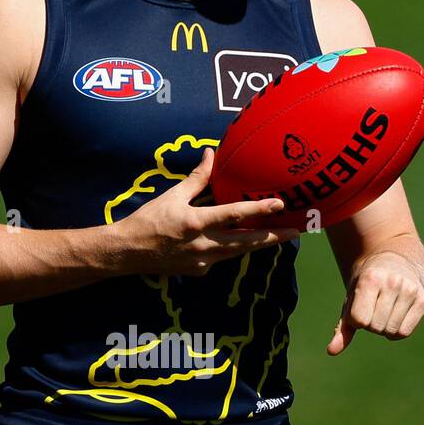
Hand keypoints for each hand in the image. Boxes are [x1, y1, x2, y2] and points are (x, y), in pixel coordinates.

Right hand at [117, 146, 299, 277]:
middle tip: (296, 231)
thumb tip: (210, 154)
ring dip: (258, 244)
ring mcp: (203, 261)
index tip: (279, 204)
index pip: (234, 214)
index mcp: (196, 223)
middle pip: (247, 242)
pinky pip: (220, 258)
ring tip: (278, 236)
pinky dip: (230, 249)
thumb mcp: (171, 196)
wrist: (127, 252)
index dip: (258, 209)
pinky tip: (234, 242)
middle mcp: (204, 244)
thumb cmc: (147, 220)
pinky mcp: (199, 270)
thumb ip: (196, 178)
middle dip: (273, 236)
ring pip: (238, 251)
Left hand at [327, 252, 423, 354]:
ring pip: (391, 331)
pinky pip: (405, 332)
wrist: (395, 262)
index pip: (359, 319)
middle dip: (370, 325)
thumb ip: (342, 327)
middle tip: (372, 309)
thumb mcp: (351, 300)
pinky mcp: (423, 300)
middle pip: (376, 327)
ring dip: (383, 329)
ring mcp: (410, 290)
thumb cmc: (366, 285)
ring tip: (383, 311)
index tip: (358, 309)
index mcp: (369, 279)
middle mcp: (392, 283)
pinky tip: (394, 317)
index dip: (356, 320)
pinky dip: (396, 332)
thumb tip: (331, 351)